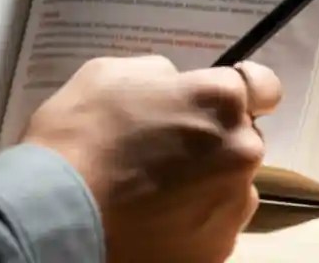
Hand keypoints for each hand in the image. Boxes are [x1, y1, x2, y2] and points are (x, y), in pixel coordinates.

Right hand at [22, 56, 281, 262]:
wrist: (55, 210)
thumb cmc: (80, 132)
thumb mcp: (112, 73)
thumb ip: (159, 76)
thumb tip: (175, 87)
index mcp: (220, 100)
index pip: (264, 86)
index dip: (241, 91)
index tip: (215, 104)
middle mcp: (240, 150)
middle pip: (242, 140)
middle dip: (213, 142)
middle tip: (164, 152)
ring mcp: (232, 205)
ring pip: (230, 186)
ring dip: (205, 184)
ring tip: (154, 193)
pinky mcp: (216, 249)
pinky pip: (213, 226)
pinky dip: (190, 222)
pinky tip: (152, 219)